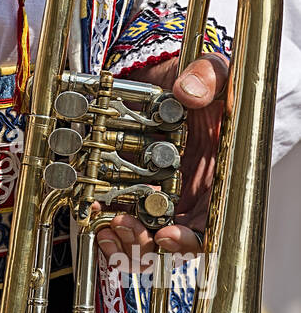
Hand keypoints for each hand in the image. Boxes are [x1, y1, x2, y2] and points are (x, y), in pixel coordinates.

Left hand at [96, 53, 228, 265]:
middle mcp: (192, 191)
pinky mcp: (132, 182)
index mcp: (221, 176)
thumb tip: (188, 91)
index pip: (212, 224)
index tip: (165, 234)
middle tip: (123, 226)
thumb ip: (208, 77)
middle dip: (144, 240)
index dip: (191, 238)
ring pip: (141, 230)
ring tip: (101, 218)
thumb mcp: (215, 71)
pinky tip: (91, 205)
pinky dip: (104, 213)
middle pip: (170, 236)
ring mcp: (162, 190)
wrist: (171, 76)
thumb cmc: (202, 81)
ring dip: (120, 234)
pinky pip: (118, 209)